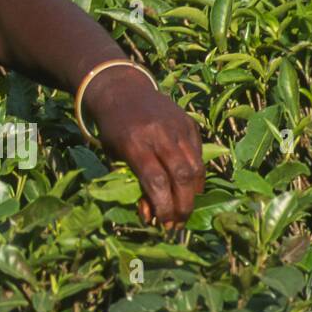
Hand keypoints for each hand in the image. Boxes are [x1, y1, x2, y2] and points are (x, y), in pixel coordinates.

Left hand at [83, 69, 203, 228]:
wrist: (120, 88)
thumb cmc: (113, 127)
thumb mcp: (114, 154)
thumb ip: (132, 182)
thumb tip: (150, 215)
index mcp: (135, 143)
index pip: (156, 181)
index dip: (163, 206)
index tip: (163, 223)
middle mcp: (159, 135)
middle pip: (181, 177)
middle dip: (183, 206)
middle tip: (177, 223)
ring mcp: (177, 127)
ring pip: (196, 168)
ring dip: (193, 194)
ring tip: (184, 209)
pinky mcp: (189, 123)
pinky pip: (199, 155)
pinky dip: (196, 175)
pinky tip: (189, 188)